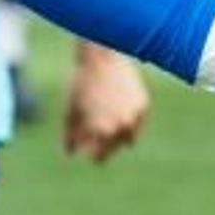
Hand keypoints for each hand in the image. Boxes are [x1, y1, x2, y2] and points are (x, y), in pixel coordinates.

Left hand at [62, 43, 150, 161]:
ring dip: (120, 136)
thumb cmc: (81, 83)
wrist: (102, 58)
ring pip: (129, 139)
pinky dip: (130, 121)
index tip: (90, 150)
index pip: (98, 157)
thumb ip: (70, 135)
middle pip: (115, 149)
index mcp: (100, 130)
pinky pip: (137, 123)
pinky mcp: (144, 107)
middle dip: (105, 146)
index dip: (92, 155)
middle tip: (99, 136)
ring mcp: (134, 117)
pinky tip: (119, 108)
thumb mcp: (71, 110)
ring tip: (109, 122)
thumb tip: (70, 154)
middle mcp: (120, 126)